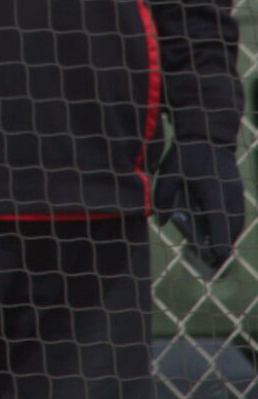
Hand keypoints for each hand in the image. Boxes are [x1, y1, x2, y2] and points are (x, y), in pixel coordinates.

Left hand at [156, 139, 245, 275]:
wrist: (207, 135)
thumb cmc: (185, 154)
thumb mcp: (168, 173)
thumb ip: (163, 198)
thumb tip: (161, 222)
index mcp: (214, 191)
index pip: (219, 222)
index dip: (219, 241)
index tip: (218, 257)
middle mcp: (230, 194)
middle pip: (232, 226)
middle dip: (225, 244)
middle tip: (216, 262)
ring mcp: (236, 192)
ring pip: (236, 220)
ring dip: (229, 236)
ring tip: (218, 252)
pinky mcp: (235, 190)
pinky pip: (235, 212)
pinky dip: (230, 225)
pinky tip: (220, 233)